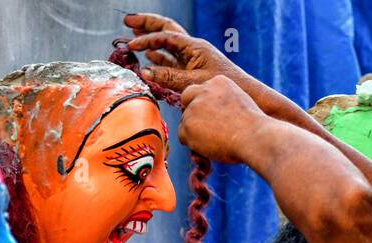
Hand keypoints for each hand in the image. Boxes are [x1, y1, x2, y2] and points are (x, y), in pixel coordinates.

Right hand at [125, 13, 248, 93]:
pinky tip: (149, 56)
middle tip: (128, 20)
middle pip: (166, 30)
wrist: (244, 94)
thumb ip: (168, 77)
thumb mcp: (193, 82)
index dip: (147, 39)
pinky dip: (158, 56)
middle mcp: (193, 49)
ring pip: (167, 43)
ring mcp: (192, 59)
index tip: (131, 45)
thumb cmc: (224, 86)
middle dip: (147, 24)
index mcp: (195, 47)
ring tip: (133, 34)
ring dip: (150, 38)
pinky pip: (171, 59)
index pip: (166, 37)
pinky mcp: (192, 70)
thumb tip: (145, 73)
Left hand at [178, 76, 270, 164]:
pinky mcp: (188, 125)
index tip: (209, 114)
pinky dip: (193, 144)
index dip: (201, 102)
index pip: (200, 88)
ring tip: (216, 140)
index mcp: (219, 81)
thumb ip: (222, 103)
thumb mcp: (239, 103)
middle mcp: (204, 90)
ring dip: (195, 132)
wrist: (254, 136)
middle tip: (203, 127)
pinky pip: (182, 136)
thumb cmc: (253, 126)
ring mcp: (194, 107)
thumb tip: (210, 116)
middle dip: (191, 111)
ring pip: (185, 121)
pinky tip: (210, 146)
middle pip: (187, 98)